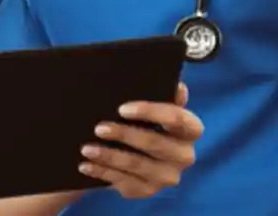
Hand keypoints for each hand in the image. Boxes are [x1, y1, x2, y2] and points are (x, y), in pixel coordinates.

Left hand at [78, 82, 202, 198]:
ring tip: (87, 148)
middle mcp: (184, 156)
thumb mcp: (152, 104)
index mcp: (190, 129)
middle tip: (99, 128)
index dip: (151, 112)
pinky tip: (86, 164)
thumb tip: (178, 87)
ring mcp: (166, 176)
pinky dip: (103, 172)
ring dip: (109, 156)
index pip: (177, 119)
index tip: (122, 108)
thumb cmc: (144, 119)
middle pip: (154, 143)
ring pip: (136, 165)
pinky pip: (123, 182)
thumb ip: (163, 93)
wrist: (133, 149)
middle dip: (125, 134)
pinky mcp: (147, 190)